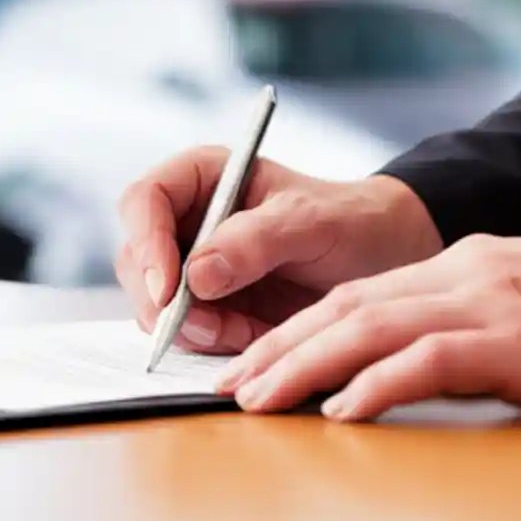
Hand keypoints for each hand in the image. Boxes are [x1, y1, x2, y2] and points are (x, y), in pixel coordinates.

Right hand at [115, 146, 442, 352]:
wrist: (383, 261)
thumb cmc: (352, 223)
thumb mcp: (313, 223)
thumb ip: (256, 240)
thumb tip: (196, 273)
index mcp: (202, 177)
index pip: (144, 200)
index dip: (147, 243)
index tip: (169, 289)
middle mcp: (185, 219)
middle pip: (137, 259)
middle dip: (167, 302)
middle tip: (212, 328)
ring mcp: (188, 264)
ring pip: (151, 302)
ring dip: (191, 328)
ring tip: (248, 331)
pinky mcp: (201, 305)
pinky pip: (180, 331)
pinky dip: (209, 343)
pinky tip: (250, 337)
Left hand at [219, 234, 520, 420]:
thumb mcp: (516, 310)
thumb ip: (452, 325)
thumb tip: (379, 367)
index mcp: (459, 264)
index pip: (353, 295)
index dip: (293, 328)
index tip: (249, 362)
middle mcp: (465, 272)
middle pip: (346, 306)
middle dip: (280, 346)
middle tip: (232, 384)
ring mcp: (491, 301)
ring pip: (371, 327)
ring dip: (306, 365)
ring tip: (262, 399)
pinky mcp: (519, 337)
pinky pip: (430, 359)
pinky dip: (378, 383)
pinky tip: (341, 409)